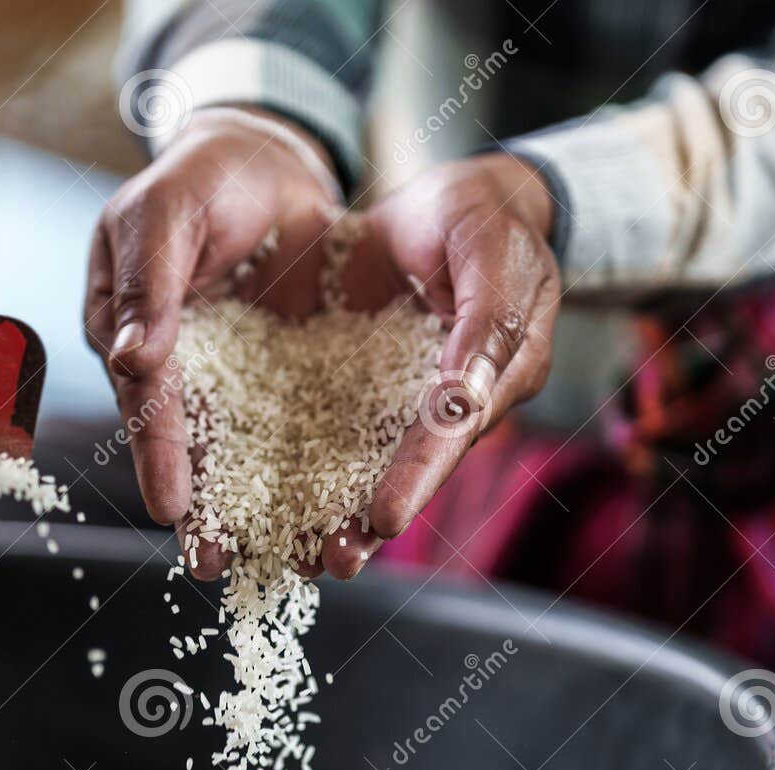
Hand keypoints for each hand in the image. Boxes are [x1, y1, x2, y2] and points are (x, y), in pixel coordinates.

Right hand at [84, 106, 342, 575]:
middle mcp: (179, 368)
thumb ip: (150, 283)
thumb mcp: (168, 214)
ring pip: (244, 449)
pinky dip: (311, 468)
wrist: (267, 159)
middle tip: (212, 564)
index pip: (147, 400)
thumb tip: (129, 355)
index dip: (158, 453)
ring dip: (257, 506)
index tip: (171, 506)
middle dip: (201, 507)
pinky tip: (332, 510)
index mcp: (131, 333)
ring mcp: (232, 377)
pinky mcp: (284, 376)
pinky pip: (298, 426)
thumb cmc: (202, 177)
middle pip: (190, 445)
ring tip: (275, 561)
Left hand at [318, 152, 559, 578]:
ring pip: (378, 463)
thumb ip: (485, 317)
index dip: (421, 472)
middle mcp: (462, 399)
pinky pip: (343, 434)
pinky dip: (314, 471)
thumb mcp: (491, 246)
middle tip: (334, 561)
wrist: (462, 203)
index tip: (385, 516)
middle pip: (416, 469)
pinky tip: (274, 507)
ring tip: (302, 558)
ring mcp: (416, 400)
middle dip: (373, 518)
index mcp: (501, 368)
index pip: (455, 427)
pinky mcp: (376, 389)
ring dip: (341, 512)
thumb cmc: (482, 215)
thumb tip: (464, 391)